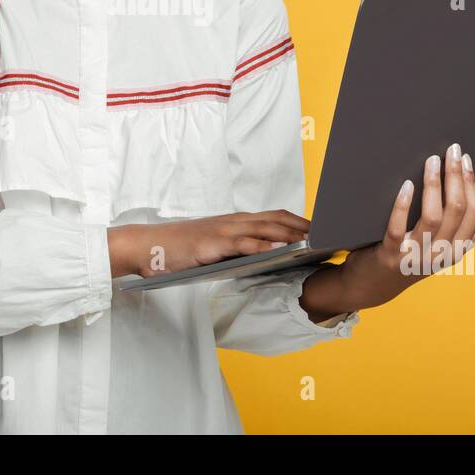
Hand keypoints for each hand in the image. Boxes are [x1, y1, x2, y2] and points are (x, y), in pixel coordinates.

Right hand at [110, 210, 309, 278]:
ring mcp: (222, 232)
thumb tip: (261, 258)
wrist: (148, 245)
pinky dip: (263, 246)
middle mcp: (231, 222)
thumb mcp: (212, 245)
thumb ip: (235, 248)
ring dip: (290, 234)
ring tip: (312, 240)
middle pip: (275, 219)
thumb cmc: (179, 248)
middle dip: (302, 226)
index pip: (273, 216)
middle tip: (327, 233)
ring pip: (263, 229)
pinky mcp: (211, 245)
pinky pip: (242, 244)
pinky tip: (279, 251)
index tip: (319, 229)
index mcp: (233, 221)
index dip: (297, 220)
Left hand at [335, 142, 474, 308]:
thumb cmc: (412, 259)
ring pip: (433, 217)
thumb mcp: (445, 249)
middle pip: (457, 212)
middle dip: (457, 178)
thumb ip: (472, 230)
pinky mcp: (390, 255)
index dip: (473, 186)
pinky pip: (398, 227)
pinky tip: (406, 185)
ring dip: (434, 186)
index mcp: (457, 251)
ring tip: (432, 161)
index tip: (466, 160)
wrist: (373, 286)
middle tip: (452, 151)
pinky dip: (404, 205)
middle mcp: (440, 255)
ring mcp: (415, 256)